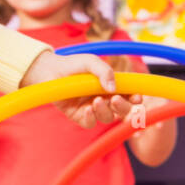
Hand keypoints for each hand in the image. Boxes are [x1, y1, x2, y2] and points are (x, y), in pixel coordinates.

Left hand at [19, 50, 142, 128]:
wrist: (48, 71)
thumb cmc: (72, 65)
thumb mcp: (90, 61)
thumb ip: (104, 70)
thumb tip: (113, 87)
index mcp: (112, 86)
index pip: (129, 95)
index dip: (135, 98)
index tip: (136, 97)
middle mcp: (105, 99)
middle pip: (122, 110)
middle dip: (123, 107)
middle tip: (115, 99)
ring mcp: (93, 109)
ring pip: (108, 118)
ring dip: (105, 111)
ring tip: (96, 101)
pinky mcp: (80, 116)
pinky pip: (90, 123)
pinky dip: (91, 118)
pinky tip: (87, 109)